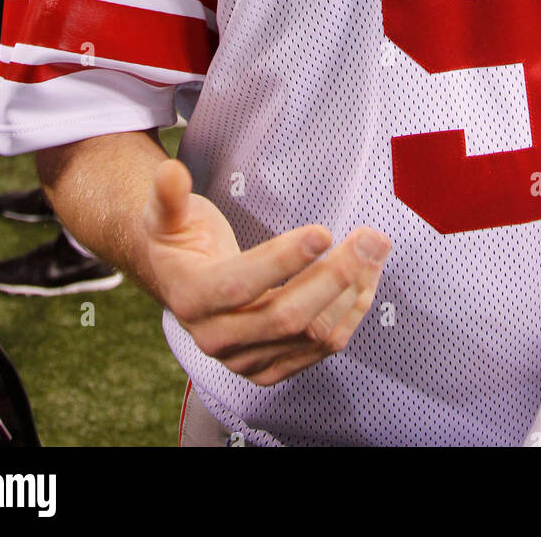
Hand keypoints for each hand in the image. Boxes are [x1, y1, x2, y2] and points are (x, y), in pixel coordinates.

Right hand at [143, 159, 390, 386]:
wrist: (183, 285)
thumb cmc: (181, 241)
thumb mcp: (167, 215)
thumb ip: (168, 194)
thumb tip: (170, 172)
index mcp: (191, 298)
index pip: (241, 286)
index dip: (283, 260)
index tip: (322, 231)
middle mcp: (218, 339)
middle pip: (287, 317)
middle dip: (335, 275)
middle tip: (370, 237)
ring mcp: (248, 359)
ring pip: (313, 335)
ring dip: (351, 292)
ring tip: (374, 249)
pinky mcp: (274, 368)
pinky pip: (323, 348)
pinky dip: (351, 313)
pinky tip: (367, 278)